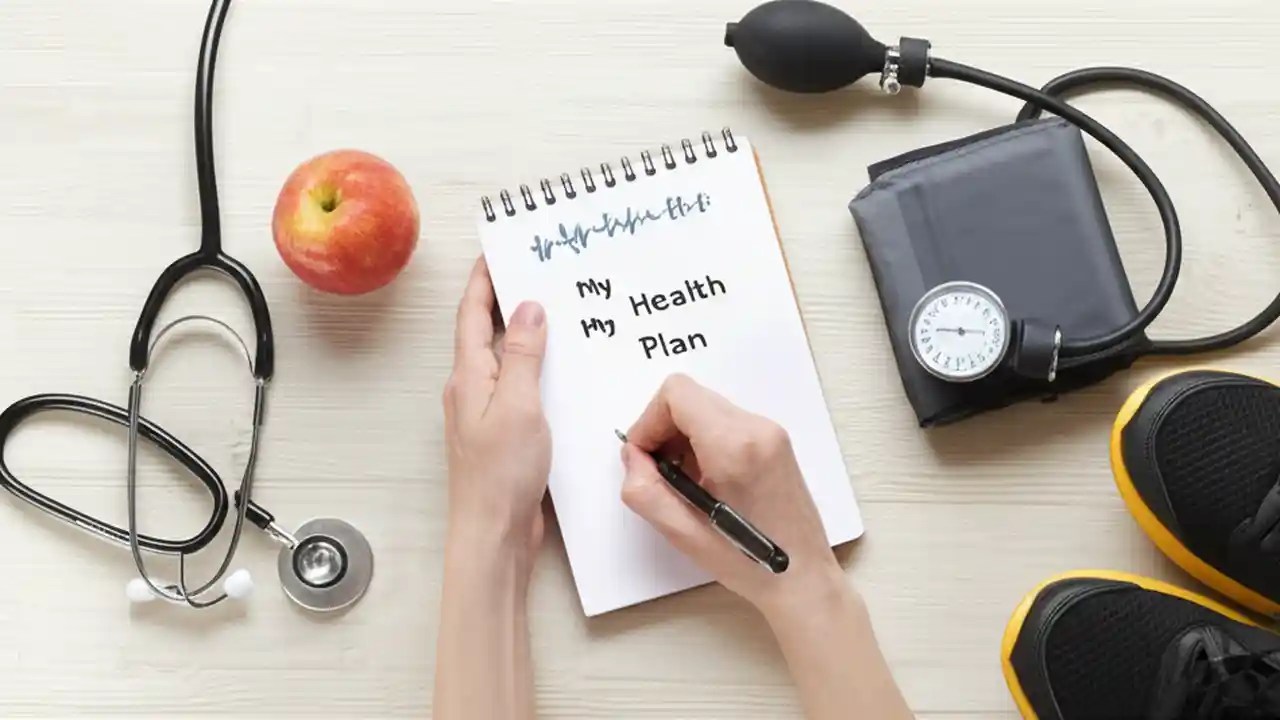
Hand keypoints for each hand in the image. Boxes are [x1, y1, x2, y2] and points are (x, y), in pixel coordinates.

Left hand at [443, 258, 550, 566]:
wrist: (492, 534)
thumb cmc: (499, 475)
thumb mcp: (518, 405)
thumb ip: (524, 355)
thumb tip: (528, 307)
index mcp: (469, 376)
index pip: (472, 314)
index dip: (484, 280)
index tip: (498, 251)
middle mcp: (472, 389)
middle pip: (486, 332)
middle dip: (507, 300)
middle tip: (536, 272)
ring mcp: (486, 412)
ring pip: (505, 360)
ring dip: (525, 334)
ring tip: (555, 311)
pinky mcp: (504, 433)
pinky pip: (519, 387)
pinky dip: (536, 368)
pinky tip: (559, 369)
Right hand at [619, 374, 845, 620]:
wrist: (803, 578)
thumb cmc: (751, 563)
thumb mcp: (682, 532)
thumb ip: (644, 490)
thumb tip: (634, 457)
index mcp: (734, 445)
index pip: (677, 393)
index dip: (649, 421)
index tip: (645, 457)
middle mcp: (757, 428)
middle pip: (690, 398)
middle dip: (664, 430)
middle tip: (660, 473)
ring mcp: (771, 433)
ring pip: (707, 409)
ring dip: (683, 438)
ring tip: (685, 483)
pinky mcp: (776, 442)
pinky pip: (726, 423)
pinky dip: (704, 442)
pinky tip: (706, 482)